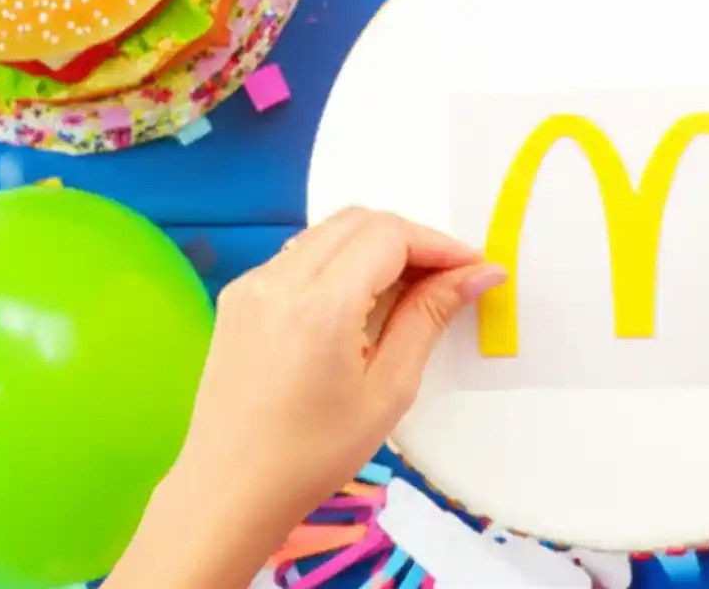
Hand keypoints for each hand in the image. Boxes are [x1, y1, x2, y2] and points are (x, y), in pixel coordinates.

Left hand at [104, 208, 505, 588]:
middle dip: (411, 239)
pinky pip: (301, 255)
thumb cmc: (313, 454)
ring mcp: (252, 285)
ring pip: (329, 232)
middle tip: (447, 278)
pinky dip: (341, 262)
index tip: (472, 268)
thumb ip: (430, 317)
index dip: (439, 244)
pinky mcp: (239, 296)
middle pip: (360, 220)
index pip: (390, 236)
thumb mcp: (389, 388)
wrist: (231, 489)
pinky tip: (362, 303)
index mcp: (320, 307)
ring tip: (409, 292)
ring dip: (375, 247)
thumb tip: (477, 275)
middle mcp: (278, 282)